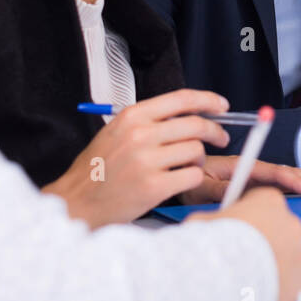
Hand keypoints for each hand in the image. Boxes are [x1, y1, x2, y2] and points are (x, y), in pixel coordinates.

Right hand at [42, 89, 229, 229]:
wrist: (78, 201)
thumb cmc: (99, 168)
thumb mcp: (117, 132)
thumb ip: (149, 121)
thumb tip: (190, 113)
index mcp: (132, 117)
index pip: (181, 99)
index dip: (208, 100)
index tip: (221, 106)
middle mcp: (140, 135)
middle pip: (196, 125)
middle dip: (215, 131)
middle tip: (221, 139)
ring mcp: (147, 161)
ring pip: (196, 151)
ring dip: (199, 159)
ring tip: (187, 166)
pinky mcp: (154, 187)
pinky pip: (192, 176)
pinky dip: (192, 178)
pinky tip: (180, 181)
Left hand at [181, 155, 300, 203]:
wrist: (178, 175)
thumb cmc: (188, 179)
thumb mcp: (198, 185)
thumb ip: (217, 189)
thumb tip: (235, 199)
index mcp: (242, 167)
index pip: (276, 174)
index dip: (297, 182)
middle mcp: (253, 172)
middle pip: (290, 175)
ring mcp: (256, 180)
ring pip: (290, 180)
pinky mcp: (255, 188)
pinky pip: (282, 188)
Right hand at [188, 187, 300, 300]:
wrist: (230, 279)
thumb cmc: (219, 246)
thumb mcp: (202, 222)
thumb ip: (210, 219)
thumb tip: (202, 226)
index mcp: (269, 199)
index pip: (260, 199)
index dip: (244, 212)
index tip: (233, 223)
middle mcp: (289, 221)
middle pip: (274, 225)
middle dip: (258, 235)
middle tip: (236, 249)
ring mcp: (297, 249)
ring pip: (282, 251)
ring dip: (266, 258)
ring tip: (241, 270)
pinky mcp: (298, 276)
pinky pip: (285, 276)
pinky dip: (272, 280)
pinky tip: (252, 285)